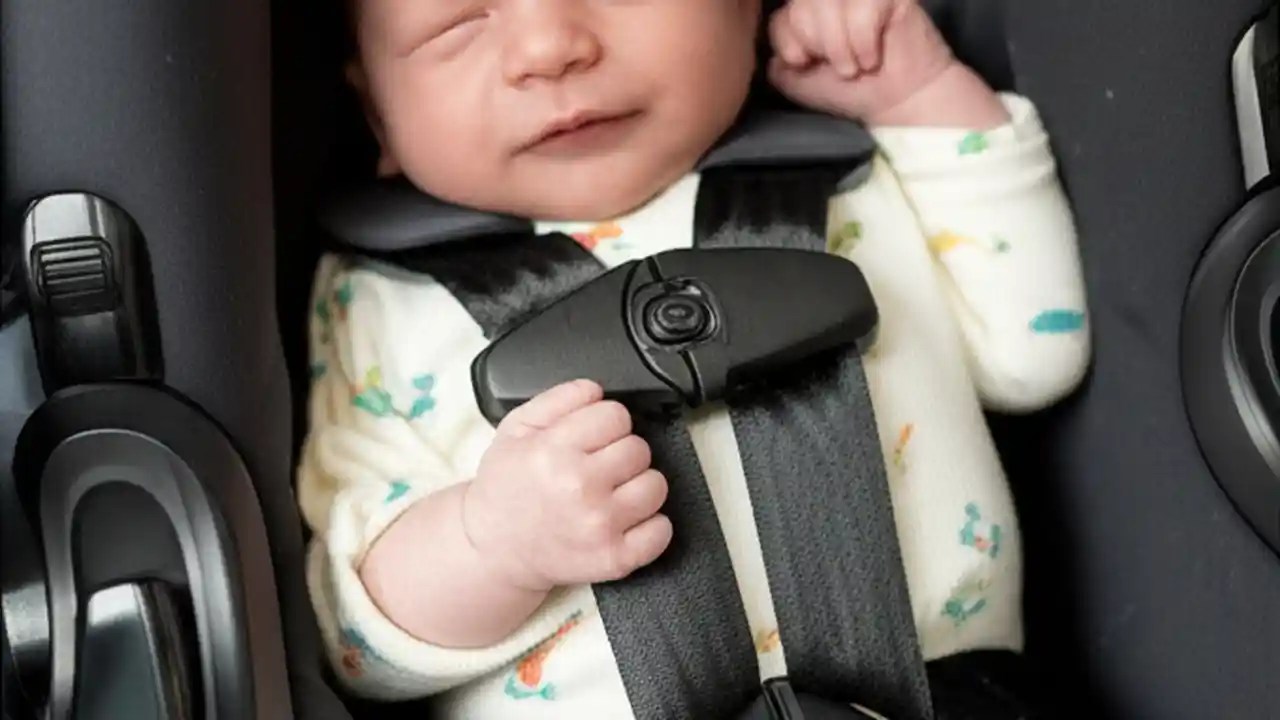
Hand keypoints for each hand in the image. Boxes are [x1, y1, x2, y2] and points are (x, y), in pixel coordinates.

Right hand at [462, 380, 671, 591]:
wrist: (495, 549)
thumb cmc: (507, 489)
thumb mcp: (515, 429)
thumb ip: (557, 399)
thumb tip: (597, 390)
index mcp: (554, 450)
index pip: (616, 415)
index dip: (605, 424)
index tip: (592, 439)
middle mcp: (579, 487)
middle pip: (638, 448)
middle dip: (620, 453)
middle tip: (596, 468)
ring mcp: (600, 526)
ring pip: (656, 485)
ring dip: (637, 486)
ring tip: (611, 493)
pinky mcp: (614, 558)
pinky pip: (661, 530)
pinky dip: (650, 525)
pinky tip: (624, 520)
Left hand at [767, 0, 956, 123]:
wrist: (897, 101)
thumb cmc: (850, 90)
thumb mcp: (799, 82)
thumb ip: (777, 62)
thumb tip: (773, 53)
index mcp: (806, 10)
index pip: (782, 16)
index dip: (792, 43)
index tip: (808, 64)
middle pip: (802, 5)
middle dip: (818, 44)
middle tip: (841, 67)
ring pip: (829, 3)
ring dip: (841, 46)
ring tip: (857, 65)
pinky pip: (862, 9)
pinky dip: (864, 41)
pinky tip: (874, 55)